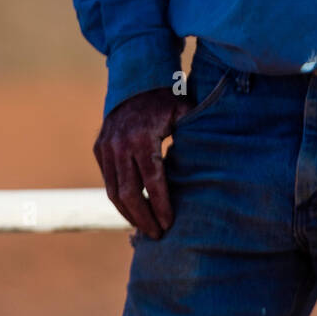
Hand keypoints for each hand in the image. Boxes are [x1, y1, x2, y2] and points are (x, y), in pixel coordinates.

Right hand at [93, 86, 189, 239]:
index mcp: (142, 137)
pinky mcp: (99, 149)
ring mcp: (106, 147)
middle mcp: (120, 144)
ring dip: (129, 214)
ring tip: (145, 229)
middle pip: (129, 194)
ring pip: (113, 192)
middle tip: (157, 235)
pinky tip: (134, 211)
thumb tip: (217, 158)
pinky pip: (108, 181)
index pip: (152, 182)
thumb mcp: (184, 110)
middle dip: (143, 218)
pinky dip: (119, 199)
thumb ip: (195, 132)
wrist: (136, 80)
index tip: (169, 224)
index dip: (160, 206)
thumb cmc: (167, 99)